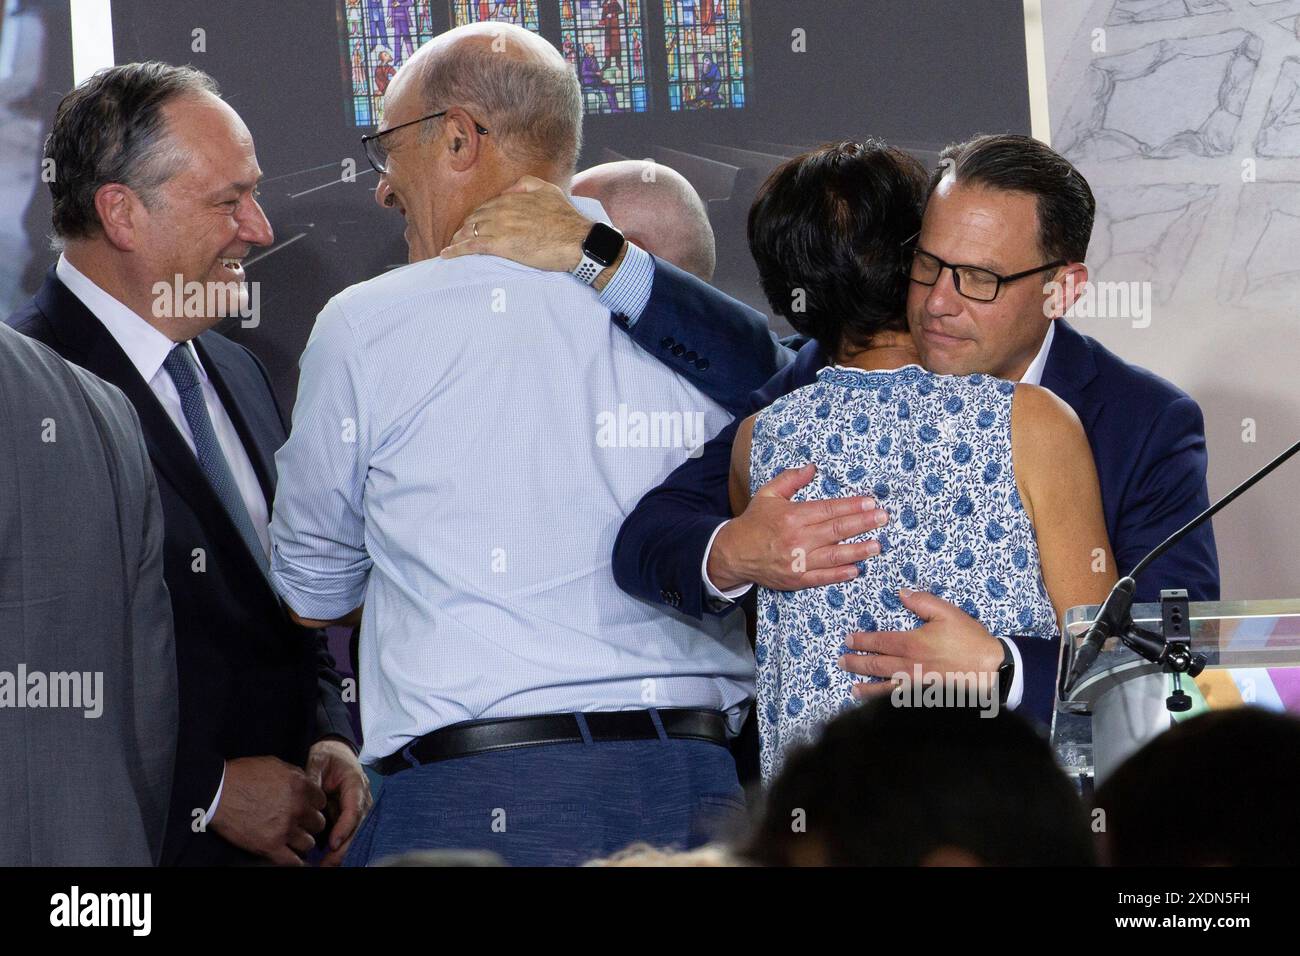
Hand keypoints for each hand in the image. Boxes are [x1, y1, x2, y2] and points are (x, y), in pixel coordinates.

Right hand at [208, 755, 327, 865]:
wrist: (217, 792)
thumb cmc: (242, 775)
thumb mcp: (274, 764)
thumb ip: (295, 775)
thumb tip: (306, 783)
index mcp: (300, 786)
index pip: (321, 801)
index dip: (314, 805)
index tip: (307, 809)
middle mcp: (297, 808)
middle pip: (318, 823)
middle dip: (310, 823)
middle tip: (301, 824)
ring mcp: (285, 829)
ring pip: (309, 843)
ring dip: (302, 841)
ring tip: (294, 839)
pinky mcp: (270, 846)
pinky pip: (293, 861)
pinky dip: (295, 861)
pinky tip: (292, 857)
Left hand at [307, 738, 372, 866]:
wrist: (335, 751)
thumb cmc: (328, 755)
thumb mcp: (318, 760)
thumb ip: (313, 777)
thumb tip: (307, 797)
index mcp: (356, 783)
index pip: (355, 809)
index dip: (345, 827)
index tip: (333, 843)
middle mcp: (362, 798)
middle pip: (359, 827)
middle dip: (346, 847)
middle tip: (329, 862)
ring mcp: (358, 807)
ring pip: (356, 833)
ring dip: (343, 851)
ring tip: (327, 865)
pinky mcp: (350, 814)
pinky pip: (349, 832)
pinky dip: (340, 847)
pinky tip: (328, 859)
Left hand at [442, 175, 593, 271]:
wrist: (577, 241)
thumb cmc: (566, 219)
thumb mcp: (548, 190)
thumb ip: (526, 184)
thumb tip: (509, 189)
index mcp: (512, 197)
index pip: (486, 206)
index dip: (478, 216)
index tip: (474, 224)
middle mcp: (502, 209)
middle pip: (474, 218)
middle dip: (465, 227)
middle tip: (460, 237)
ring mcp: (499, 227)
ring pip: (470, 231)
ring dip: (458, 239)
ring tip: (451, 246)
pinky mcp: (500, 245)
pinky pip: (471, 246)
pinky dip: (456, 250)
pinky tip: (447, 254)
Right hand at [709, 463, 888, 591]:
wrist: (733, 553)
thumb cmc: (754, 522)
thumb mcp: (768, 494)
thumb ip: (790, 480)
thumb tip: (812, 468)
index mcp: (792, 516)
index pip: (829, 509)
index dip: (851, 506)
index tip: (870, 502)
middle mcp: (797, 539)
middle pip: (836, 530)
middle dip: (863, 523)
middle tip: (883, 518)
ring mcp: (798, 561)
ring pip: (834, 555)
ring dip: (858, 550)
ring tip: (877, 545)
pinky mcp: (796, 579)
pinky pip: (822, 577)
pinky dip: (840, 574)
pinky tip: (856, 569)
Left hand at [837, 588, 1004, 699]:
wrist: (991, 671)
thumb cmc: (970, 641)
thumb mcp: (948, 613)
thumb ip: (922, 602)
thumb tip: (902, 593)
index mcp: (911, 644)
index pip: (878, 642)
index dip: (861, 641)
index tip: (848, 640)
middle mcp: (907, 666)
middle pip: (875, 665)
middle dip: (856, 663)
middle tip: (841, 661)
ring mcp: (915, 685)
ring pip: (883, 687)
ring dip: (865, 687)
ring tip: (853, 687)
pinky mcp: (924, 697)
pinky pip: (899, 700)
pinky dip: (884, 702)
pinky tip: (878, 704)